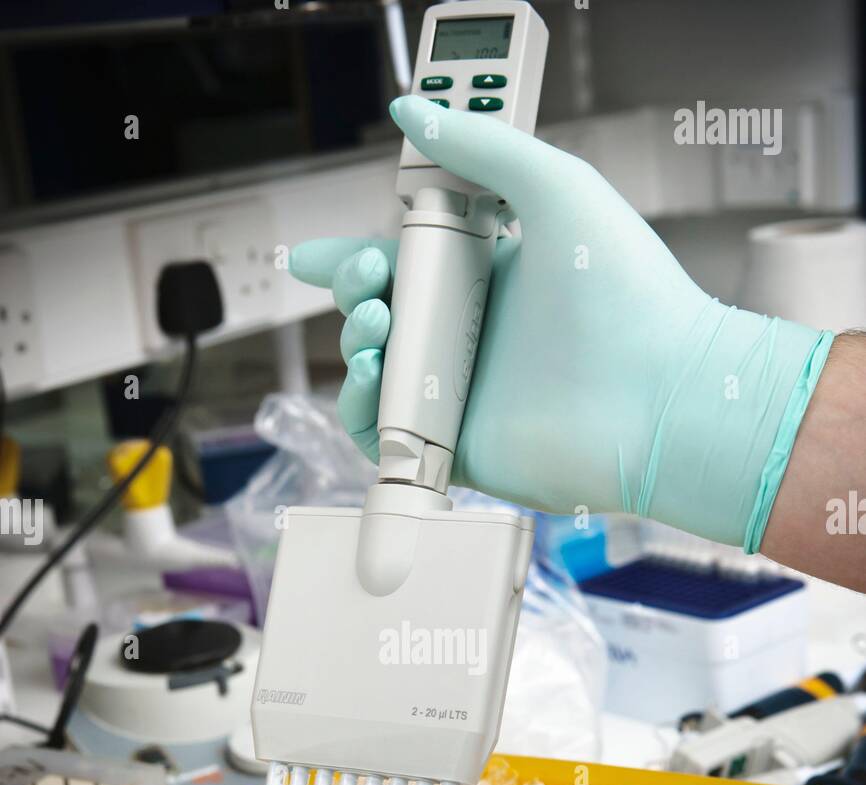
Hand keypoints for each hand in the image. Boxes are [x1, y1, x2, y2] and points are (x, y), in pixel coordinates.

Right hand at [290, 96, 831, 552]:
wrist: (659, 395)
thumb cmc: (626, 293)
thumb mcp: (554, 185)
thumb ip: (480, 146)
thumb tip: (414, 111)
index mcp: (494, 275)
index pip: (407, 261)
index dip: (352, 259)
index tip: (313, 255)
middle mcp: (477, 334)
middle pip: (382, 312)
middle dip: (353, 289)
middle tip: (367, 272)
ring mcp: (466, 393)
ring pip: (377, 371)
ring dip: (356, 340)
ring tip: (378, 322)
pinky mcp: (459, 447)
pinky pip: (386, 432)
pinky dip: (364, 408)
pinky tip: (377, 376)